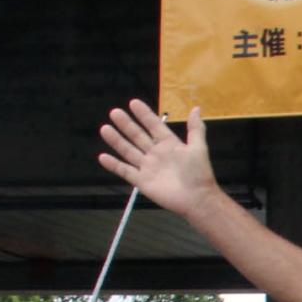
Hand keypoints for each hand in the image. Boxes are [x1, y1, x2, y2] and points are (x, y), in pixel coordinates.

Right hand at [98, 100, 218, 219]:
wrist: (197, 199)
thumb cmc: (199, 173)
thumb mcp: (198, 148)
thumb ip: (195, 129)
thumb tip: (196, 108)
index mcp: (169, 144)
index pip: (153, 125)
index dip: (144, 115)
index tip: (133, 103)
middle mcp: (156, 154)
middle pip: (138, 136)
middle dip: (126, 125)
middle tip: (114, 112)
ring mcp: (148, 167)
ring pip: (128, 151)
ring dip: (116, 140)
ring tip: (105, 128)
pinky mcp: (142, 181)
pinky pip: (125, 171)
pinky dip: (114, 165)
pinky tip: (102, 157)